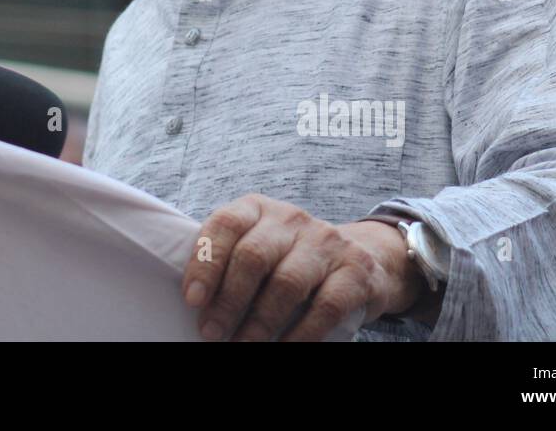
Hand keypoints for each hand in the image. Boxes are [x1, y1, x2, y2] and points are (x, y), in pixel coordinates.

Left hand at [181, 195, 427, 340]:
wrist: (363, 259)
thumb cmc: (291, 260)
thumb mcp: (259, 248)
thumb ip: (230, 264)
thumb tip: (198, 306)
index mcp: (257, 209)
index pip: (225, 225)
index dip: (206, 263)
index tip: (193, 300)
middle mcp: (290, 218)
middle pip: (253, 257)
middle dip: (229, 301)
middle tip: (212, 332)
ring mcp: (325, 241)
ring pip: (287, 283)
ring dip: (261, 322)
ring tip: (244, 344)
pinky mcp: (355, 269)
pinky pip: (326, 305)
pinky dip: (302, 333)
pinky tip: (286, 347)